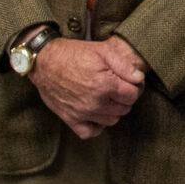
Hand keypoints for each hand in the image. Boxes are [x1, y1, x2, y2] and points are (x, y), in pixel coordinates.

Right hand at [29, 36, 145, 139]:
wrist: (45, 62)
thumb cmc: (74, 54)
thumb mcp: (103, 51)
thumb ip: (125, 66)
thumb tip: (139, 79)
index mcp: (105, 85)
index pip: (132, 95)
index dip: (133, 87)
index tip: (128, 82)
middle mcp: (95, 103)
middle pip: (124, 109)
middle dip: (124, 99)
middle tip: (117, 88)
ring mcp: (82, 113)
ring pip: (111, 121)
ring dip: (113, 111)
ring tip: (107, 98)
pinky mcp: (70, 119)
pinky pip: (90, 132)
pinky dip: (96, 126)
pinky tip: (96, 114)